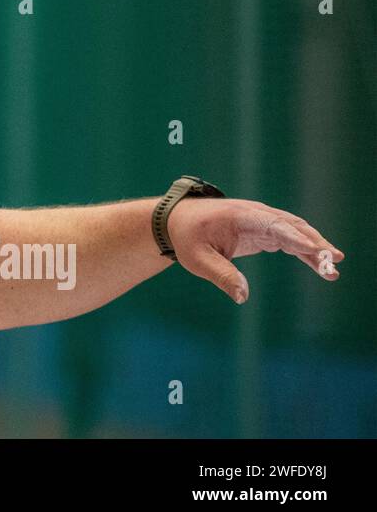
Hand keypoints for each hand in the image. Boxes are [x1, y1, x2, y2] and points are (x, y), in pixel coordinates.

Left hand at [168, 198, 343, 303]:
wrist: (177, 222)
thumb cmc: (186, 237)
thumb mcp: (197, 259)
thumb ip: (221, 275)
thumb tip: (243, 297)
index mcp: (240, 216)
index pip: (273, 225)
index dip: (295, 237)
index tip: (315, 249)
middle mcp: (255, 214)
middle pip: (291, 226)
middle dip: (314, 243)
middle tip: (334, 261)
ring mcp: (261, 221)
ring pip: (295, 232)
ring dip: (315, 248)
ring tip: (333, 270)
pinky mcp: (263, 231)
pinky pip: (290, 239)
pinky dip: (306, 251)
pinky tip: (321, 267)